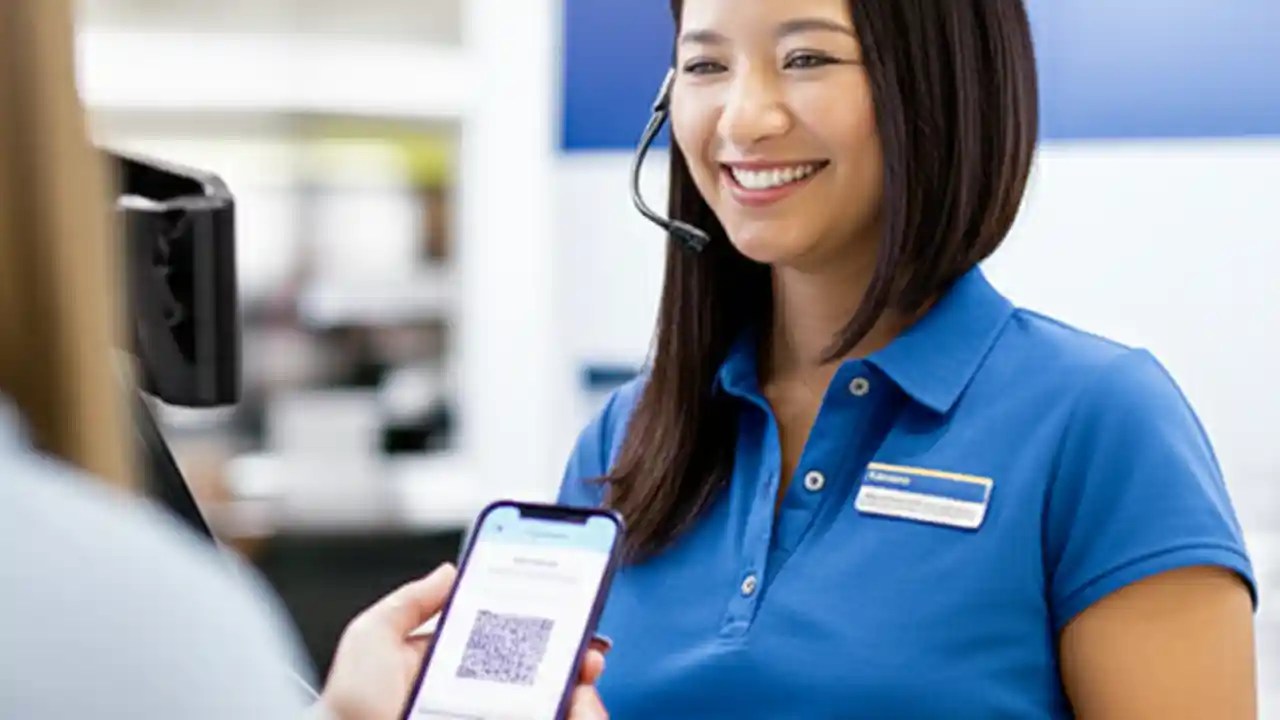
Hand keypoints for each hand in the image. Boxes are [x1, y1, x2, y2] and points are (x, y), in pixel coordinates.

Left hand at [317, 563, 608, 719]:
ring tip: (579, 692)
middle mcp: (477, 702)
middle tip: (588, 656)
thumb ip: (411, 601)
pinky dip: (572, 714)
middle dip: (578, 662)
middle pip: (546, 679)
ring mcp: (495, 716)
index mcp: (452, 671)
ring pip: (558, 707)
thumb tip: (450, 571)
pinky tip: (572, 708)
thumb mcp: (371, 639)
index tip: (573, 613)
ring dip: (581, 698)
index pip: (511, 645)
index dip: (546, 628)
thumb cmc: (347, 709)